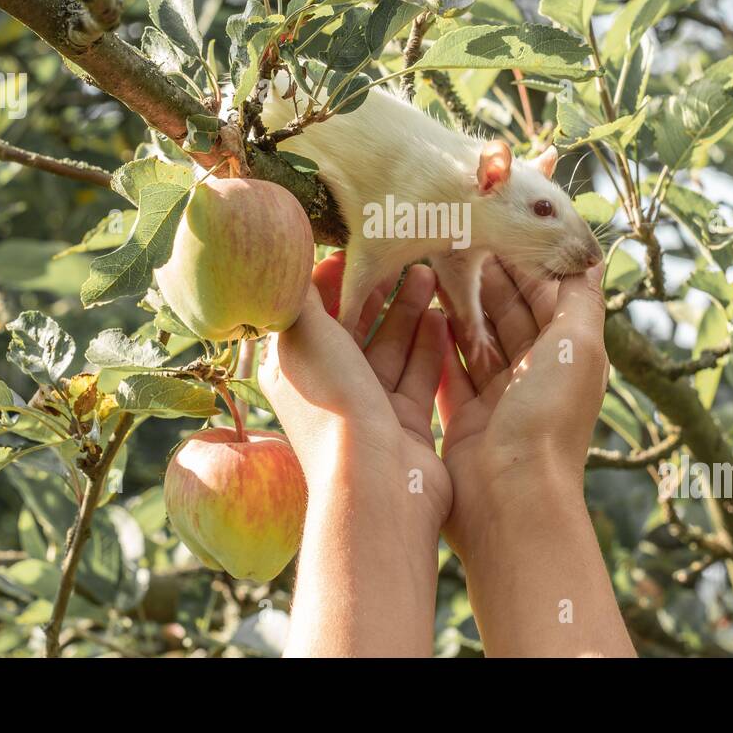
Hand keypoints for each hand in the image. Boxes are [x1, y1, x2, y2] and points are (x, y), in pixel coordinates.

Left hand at [260, 253, 451, 537]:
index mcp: (295, 371)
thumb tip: (288, 260)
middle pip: (357, 330)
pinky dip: (431, 347)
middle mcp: (331, 390)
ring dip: (410, 313)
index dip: (336, 280)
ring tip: (430, 274)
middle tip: (406, 256)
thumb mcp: (305, 337)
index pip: (314, 315)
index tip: (360, 247)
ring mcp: (371, 409)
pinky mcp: (406, 426)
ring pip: (392, 350)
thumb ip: (300, 296)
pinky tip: (444, 317)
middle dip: (380, 292)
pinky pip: (420, 377)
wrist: (377, 485)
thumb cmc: (333, 404)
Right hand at [436, 258, 608, 554]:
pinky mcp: (462, 417)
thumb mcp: (578, 348)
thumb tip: (591, 257)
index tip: (494, 225)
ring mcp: (497, 398)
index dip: (523, 261)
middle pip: (508, 314)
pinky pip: (447, 370)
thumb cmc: (547, 420)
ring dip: (457, 303)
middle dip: (486, 277)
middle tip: (455, 238)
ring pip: (475, 338)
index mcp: (566, 356)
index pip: (545, 296)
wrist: (510, 499)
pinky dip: (436, 342)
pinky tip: (419, 312)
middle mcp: (533, 375)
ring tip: (431, 264)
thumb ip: (581, 300)